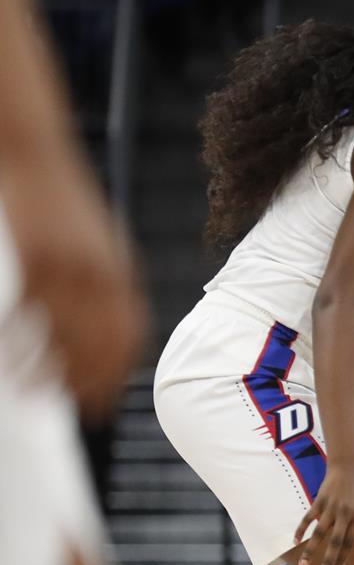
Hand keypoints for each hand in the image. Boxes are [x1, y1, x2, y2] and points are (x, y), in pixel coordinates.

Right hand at [0, 161, 143, 417]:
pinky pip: (26, 314)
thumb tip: (115, 320)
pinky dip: (18, 346)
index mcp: (120, 270)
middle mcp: (99, 274)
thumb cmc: (65, 202)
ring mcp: (66, 268)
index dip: (120, 368)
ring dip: (50, 371)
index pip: (130, 332)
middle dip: (92, 379)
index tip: (111, 395)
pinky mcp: (32, 261)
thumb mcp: (98, 241)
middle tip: (84, 409)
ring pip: (62, 334)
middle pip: (101, 342)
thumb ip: (108, 279)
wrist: (37, 155)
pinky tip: (11, 367)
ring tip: (37, 395)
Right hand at [292, 465, 353, 564]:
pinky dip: (301, 530)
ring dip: (311, 550)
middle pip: (336, 542)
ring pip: (319, 533)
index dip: (343, 559)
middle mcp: (346, 514)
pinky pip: (308, 518)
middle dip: (328, 561)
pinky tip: (295, 542)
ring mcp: (332, 507)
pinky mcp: (320, 500)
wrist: (349, 467)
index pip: (350, 543)